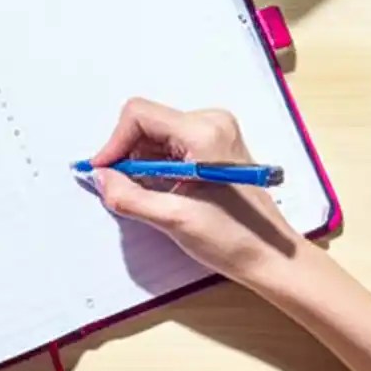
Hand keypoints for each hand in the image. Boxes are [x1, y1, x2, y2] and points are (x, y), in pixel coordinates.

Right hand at [89, 98, 301, 288]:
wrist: (271, 255)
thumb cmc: (231, 238)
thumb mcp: (174, 219)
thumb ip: (130, 197)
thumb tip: (98, 177)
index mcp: (203, 132)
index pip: (140, 115)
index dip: (114, 143)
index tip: (102, 172)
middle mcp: (211, 121)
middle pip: (148, 122)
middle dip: (127, 153)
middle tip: (119, 188)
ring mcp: (216, 130)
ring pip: (157, 134)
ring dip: (141, 161)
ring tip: (144, 193)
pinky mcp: (217, 144)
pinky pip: (172, 143)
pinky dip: (157, 164)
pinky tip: (160, 189)